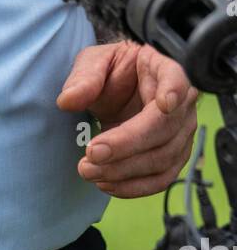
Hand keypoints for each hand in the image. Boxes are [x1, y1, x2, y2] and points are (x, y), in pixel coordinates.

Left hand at [56, 41, 198, 198]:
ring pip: (162, 160)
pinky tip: (106, 184)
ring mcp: (181, 134)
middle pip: (164, 130)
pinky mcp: (173, 158)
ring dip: (125, 172)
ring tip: (89, 172)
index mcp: (163, 70)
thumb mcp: (94, 63)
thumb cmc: (113, 70)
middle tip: (90, 155)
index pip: (176, 78)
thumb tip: (67, 101)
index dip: (173, 91)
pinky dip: (133, 186)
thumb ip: (84, 79)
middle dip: (126, 147)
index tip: (163, 104)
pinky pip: (160, 179)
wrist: (122, 89)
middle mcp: (181, 104)